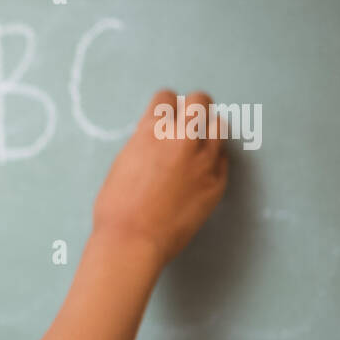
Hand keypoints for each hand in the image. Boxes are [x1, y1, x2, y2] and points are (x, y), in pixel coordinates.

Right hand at [92, 89, 229, 267]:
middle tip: (186, 122)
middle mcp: (182, 138)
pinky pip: (223, 159)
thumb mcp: (122, 164)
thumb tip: (156, 138)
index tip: (164, 115)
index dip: (164, 106)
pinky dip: (213, 160)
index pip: (166, 98)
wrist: (133, 241)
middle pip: (200, 101)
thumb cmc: (116, 208)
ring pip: (219, 125)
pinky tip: (200, 172)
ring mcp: (204, 160)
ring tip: (196, 147)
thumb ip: (144, 144)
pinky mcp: (217, 182)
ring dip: (207, 132)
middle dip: (192, 108)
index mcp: (152, 131)